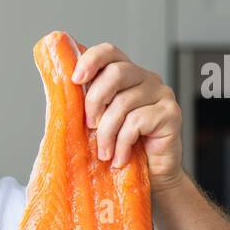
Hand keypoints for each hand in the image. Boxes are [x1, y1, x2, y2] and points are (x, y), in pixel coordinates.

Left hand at [70, 42, 184, 191]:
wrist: (152, 177)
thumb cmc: (121, 149)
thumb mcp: (98, 123)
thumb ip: (86, 105)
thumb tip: (58, 93)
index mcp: (127, 75)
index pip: (109, 52)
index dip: (91, 59)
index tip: (75, 80)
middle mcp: (147, 79)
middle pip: (117, 72)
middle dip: (94, 101)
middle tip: (90, 127)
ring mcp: (162, 94)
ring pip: (124, 102)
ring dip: (107, 132)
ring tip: (105, 153)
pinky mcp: (171, 113)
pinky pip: (138, 121)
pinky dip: (122, 143)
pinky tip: (120, 157)